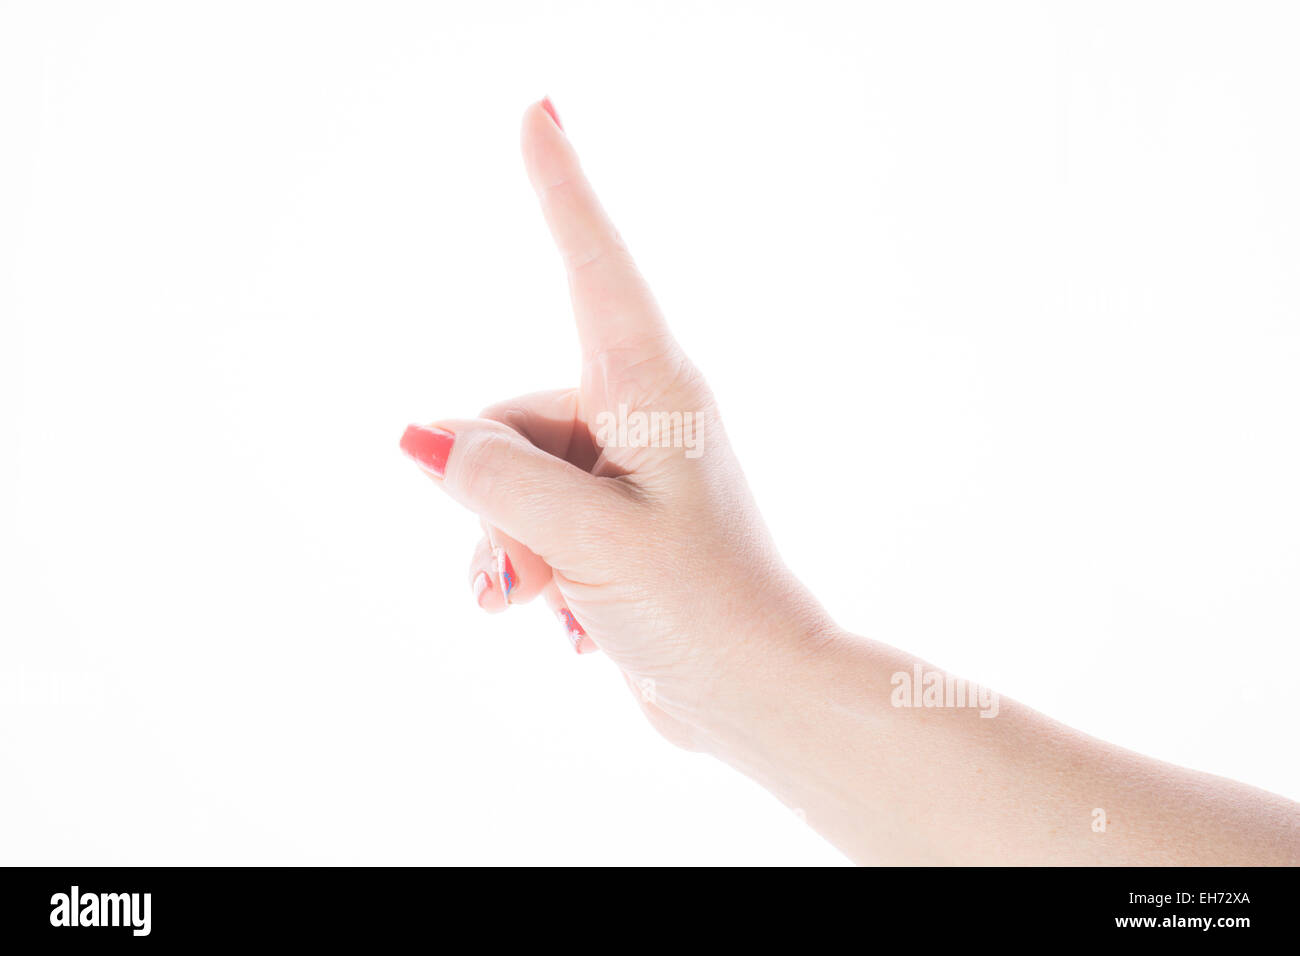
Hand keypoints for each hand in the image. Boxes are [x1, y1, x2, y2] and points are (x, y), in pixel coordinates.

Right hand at [400, 99, 832, 748]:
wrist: (757, 697)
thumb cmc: (704, 613)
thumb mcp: (591, 543)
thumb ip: (499, 482)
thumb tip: (426, 437)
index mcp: (651, 388)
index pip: (594, 264)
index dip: (560, 186)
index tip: (539, 112)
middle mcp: (636, 413)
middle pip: (506, 414)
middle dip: (491, 498)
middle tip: (539, 569)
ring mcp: (622, 468)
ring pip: (506, 477)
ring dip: (505, 546)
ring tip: (547, 602)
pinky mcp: (609, 519)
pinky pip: (527, 518)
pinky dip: (524, 567)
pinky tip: (556, 618)